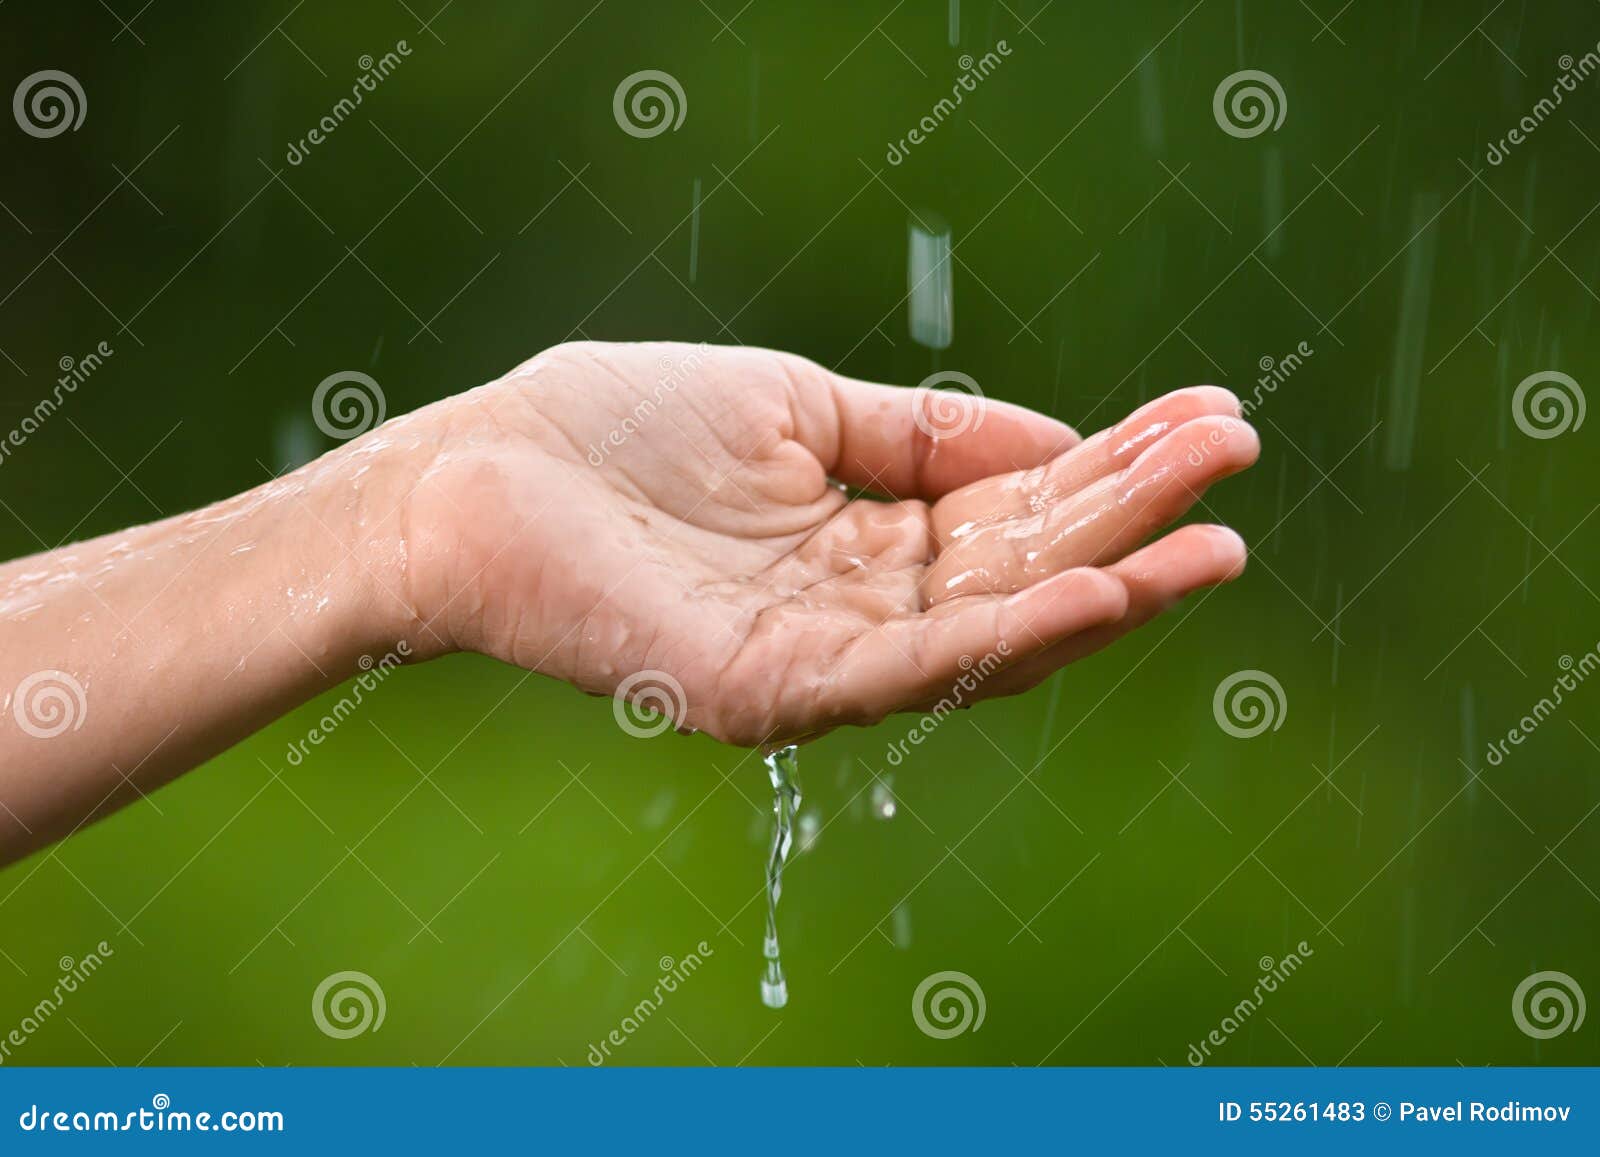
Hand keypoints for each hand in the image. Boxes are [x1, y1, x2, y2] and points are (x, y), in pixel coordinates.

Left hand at [396, 342, 1259, 746]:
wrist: (479, 474)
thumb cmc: (621, 431)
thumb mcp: (802, 408)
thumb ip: (927, 435)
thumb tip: (1060, 441)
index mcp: (869, 541)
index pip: (1017, 512)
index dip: (1111, 468)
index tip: (1208, 418)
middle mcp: (860, 612)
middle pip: (1020, 573)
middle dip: (1132, 523)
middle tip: (1237, 470)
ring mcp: (820, 663)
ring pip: (983, 632)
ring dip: (1101, 590)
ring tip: (1204, 548)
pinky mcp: (769, 695)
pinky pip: (904, 670)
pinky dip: (1001, 638)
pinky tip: (1092, 594)